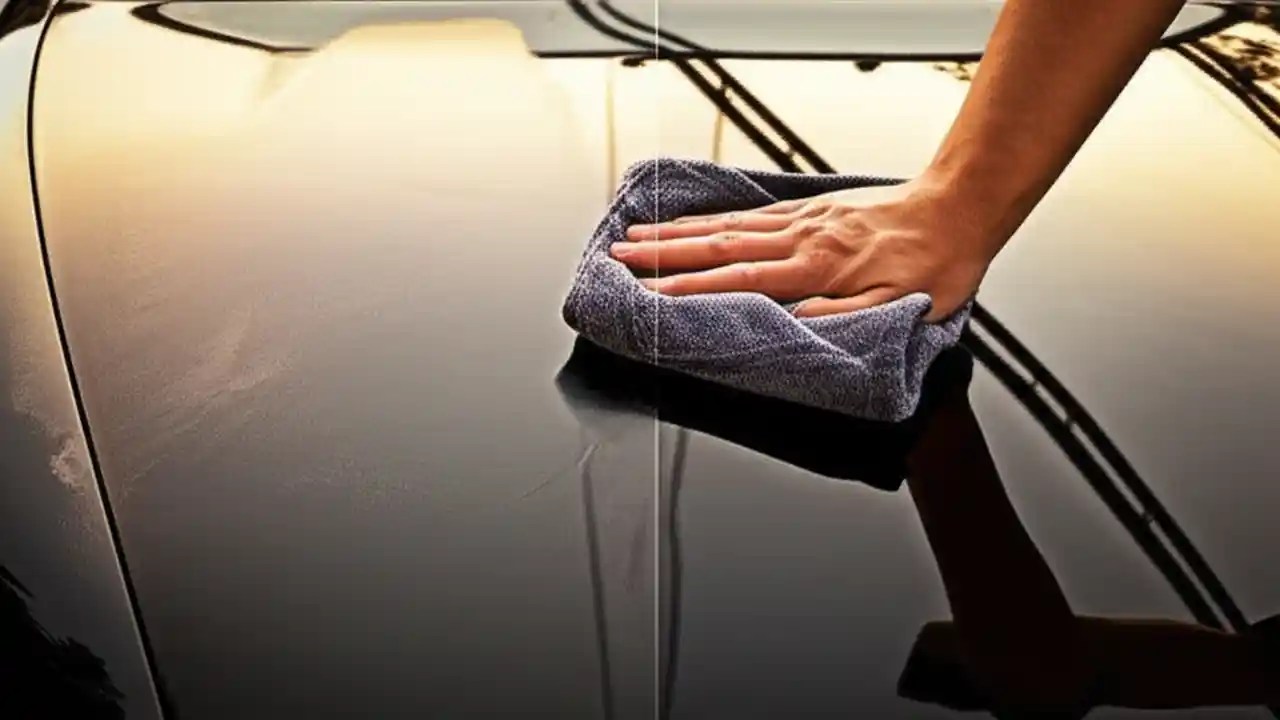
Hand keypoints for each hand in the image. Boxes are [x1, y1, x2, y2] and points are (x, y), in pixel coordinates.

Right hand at [610, 177, 999, 322]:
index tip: (651, 294)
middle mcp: (802, 238)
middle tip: (619, 255)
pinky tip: (691, 219)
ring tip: (635, 233)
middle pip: (720, 246)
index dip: (693, 288)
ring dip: (678, 232)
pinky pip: (750, 212)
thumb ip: (846, 316)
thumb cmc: (936, 262)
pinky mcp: (809, 208)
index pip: (742, 280)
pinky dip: (713, 215)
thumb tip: (794, 324)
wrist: (959, 206)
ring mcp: (802, 219)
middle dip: (664, 253)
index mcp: (820, 267)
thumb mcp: (903, 305)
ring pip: (728, 225)